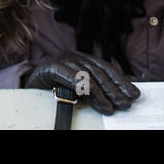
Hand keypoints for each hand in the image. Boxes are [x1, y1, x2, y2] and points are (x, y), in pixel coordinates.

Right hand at [24, 50, 139, 114]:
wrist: (28, 83)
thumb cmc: (55, 86)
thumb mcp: (79, 87)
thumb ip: (95, 89)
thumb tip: (118, 97)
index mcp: (83, 59)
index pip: (106, 68)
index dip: (121, 80)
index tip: (134, 94)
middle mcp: (75, 56)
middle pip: (98, 72)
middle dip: (114, 89)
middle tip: (125, 103)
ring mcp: (62, 59)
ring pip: (85, 75)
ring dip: (99, 93)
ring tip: (108, 107)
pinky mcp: (50, 67)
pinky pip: (67, 75)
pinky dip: (78, 83)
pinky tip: (87, 93)